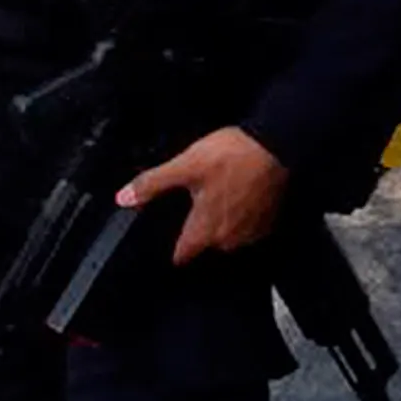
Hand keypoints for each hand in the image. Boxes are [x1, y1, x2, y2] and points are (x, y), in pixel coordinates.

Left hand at [120, 126, 289, 262]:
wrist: (277, 146)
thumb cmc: (233, 156)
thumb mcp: (184, 165)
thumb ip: (152, 184)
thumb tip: (124, 197)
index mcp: (204, 229)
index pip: (182, 255)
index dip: (172, 249)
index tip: (168, 242)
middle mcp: (227, 238)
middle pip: (204, 243)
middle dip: (199, 227)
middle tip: (198, 200)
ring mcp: (250, 233)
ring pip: (227, 235)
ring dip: (222, 220)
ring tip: (221, 193)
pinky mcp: (268, 222)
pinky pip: (248, 226)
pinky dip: (243, 215)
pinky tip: (241, 194)